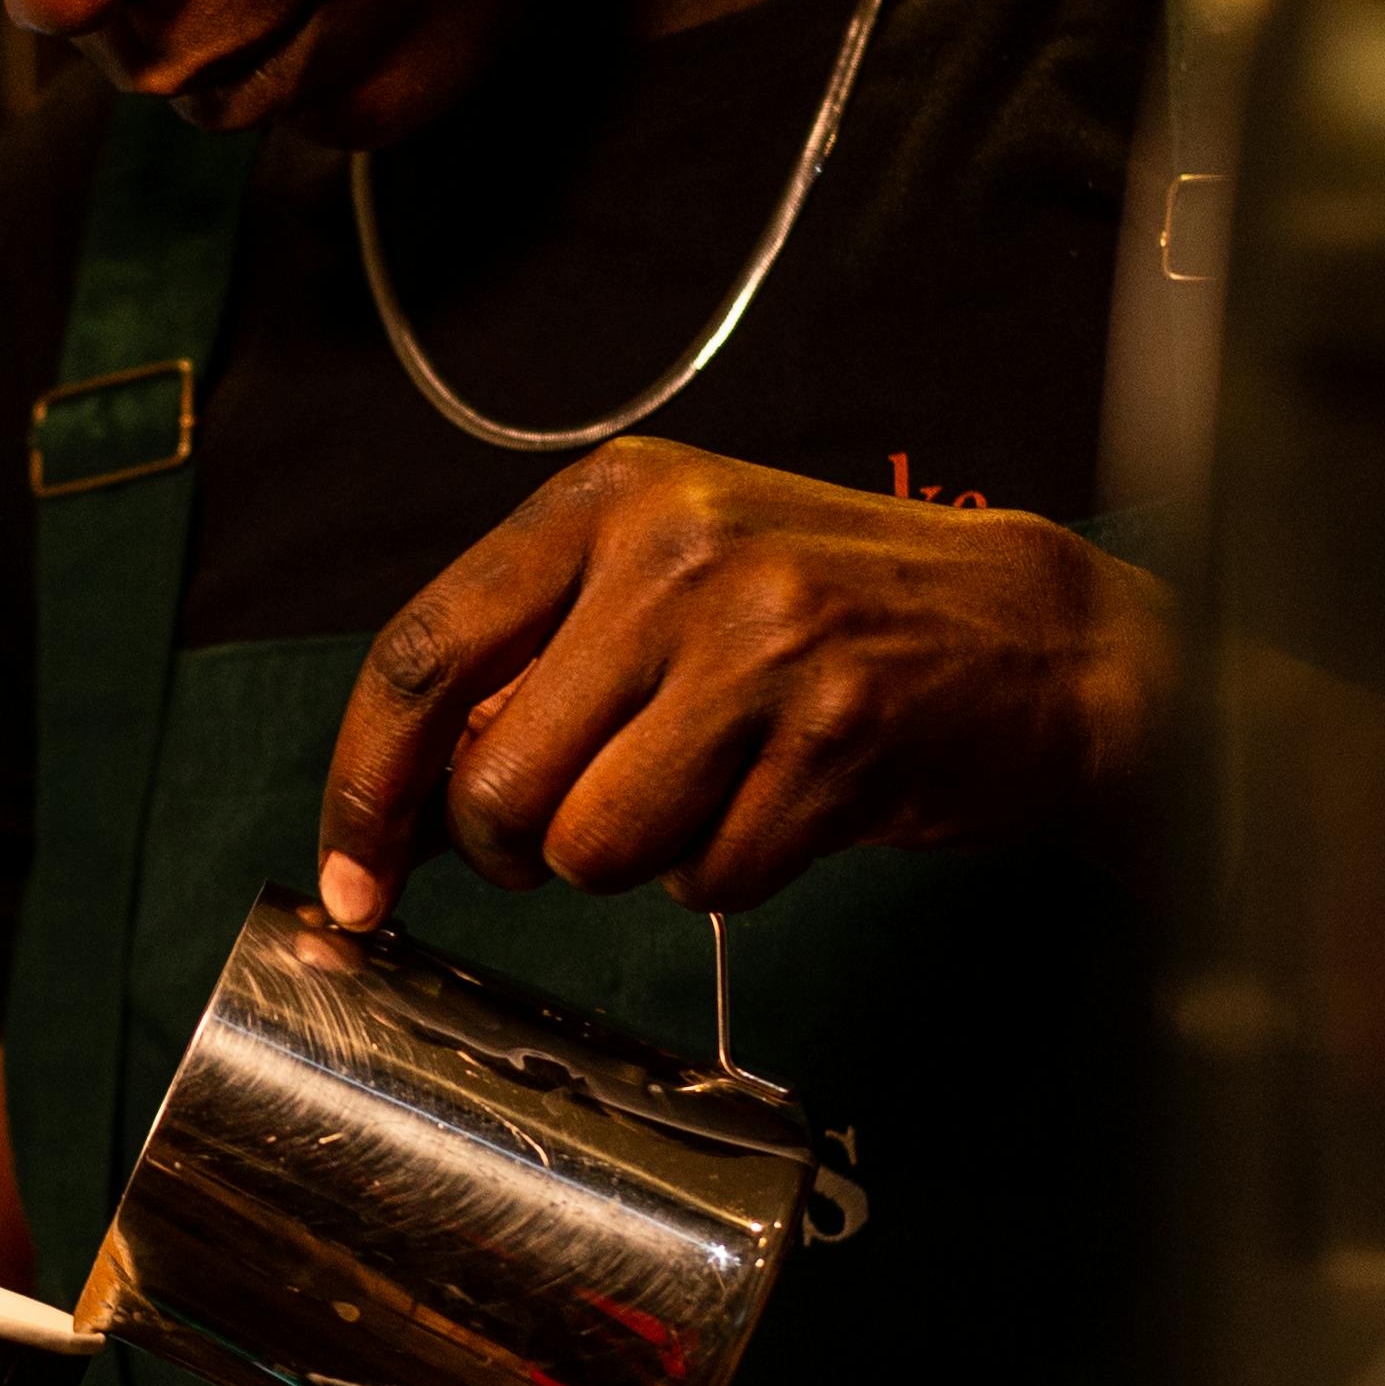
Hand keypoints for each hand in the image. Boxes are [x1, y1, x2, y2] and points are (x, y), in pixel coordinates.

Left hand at [315, 443, 1172, 922]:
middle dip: (518, 852)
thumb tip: (400, 802)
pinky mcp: (836, 738)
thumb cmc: (825, 616)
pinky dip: (729, 875)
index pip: (420, 655)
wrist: (1033, 633)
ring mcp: (761, 645)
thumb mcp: (667, 581)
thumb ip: (536, 664)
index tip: (351, 881)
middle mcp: (675, 556)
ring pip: (592, 849)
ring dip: (632, 864)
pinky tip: (786, 803)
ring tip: (708, 794)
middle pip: (496, 784)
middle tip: (580, 833)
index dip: (364, 787)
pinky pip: (706, 882)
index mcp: (607, 503)